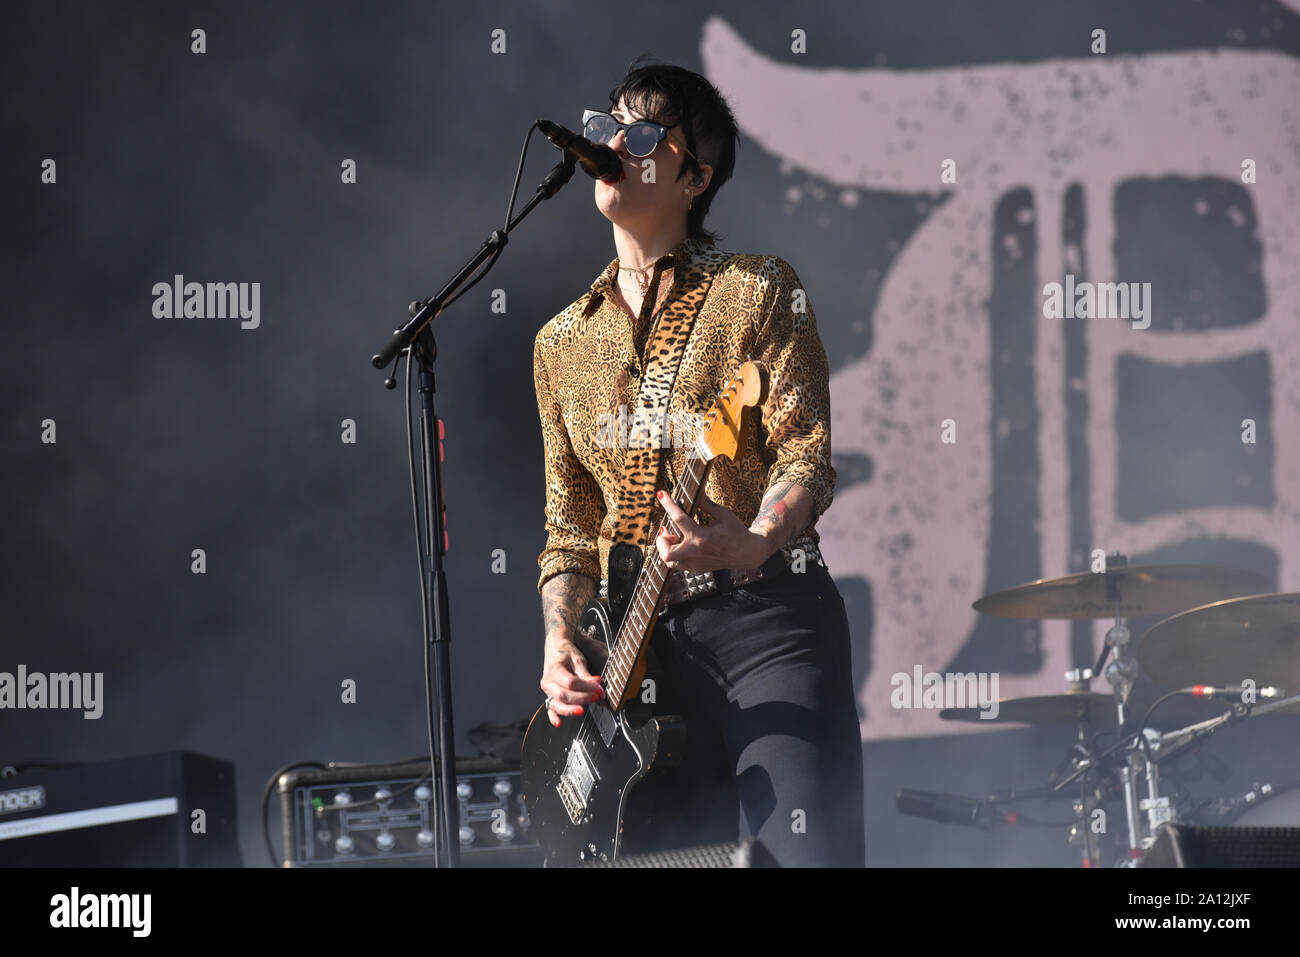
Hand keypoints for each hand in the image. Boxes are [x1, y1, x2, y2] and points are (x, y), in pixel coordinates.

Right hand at [540, 637, 603, 727]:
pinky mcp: (549, 696)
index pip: (571, 682)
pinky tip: (559, 723)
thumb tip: (597, 685)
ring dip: (570, 709)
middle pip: (563, 695)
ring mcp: (547, 691)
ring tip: (582, 710)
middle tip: (596, 697)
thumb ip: (586, 675)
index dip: (586, 687)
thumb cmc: (566, 654)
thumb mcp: (578, 660)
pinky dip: (553, 717)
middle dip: (581, 698)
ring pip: (557, 704)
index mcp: (554, 669)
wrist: (556, 649)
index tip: (598, 689)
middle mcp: (548, 681)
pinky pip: (550, 709)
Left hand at [655, 488, 771, 572]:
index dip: (668, 504)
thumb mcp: (723, 514)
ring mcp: (695, 564)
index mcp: (702, 537)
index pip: (679, 519)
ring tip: (673, 537)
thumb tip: (695, 490)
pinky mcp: (696, 569)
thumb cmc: (736, 531)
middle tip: (665, 530)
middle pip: (667, 553)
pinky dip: (675, 555)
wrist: (747, 553)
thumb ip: (705, 504)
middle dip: (661, 540)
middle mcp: (696, 553)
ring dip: (666, 549)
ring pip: (669, 563)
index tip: (661, 493)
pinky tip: (681, 544)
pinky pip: (678, 565)